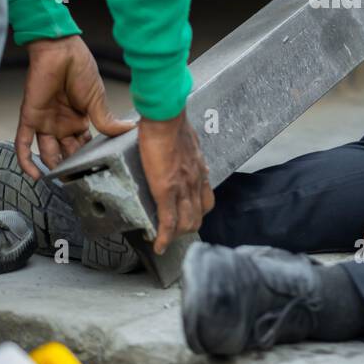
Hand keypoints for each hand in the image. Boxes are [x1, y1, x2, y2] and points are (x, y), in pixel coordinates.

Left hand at [15, 36, 134, 178]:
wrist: (61, 50)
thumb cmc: (80, 68)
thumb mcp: (97, 98)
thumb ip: (106, 120)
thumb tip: (127, 130)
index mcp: (79, 119)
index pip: (84, 145)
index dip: (88, 158)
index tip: (97, 171)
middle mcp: (62, 123)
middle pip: (66, 152)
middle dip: (72, 166)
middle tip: (79, 181)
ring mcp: (46, 122)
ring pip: (47, 152)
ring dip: (53, 167)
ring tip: (62, 181)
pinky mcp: (30, 118)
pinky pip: (24, 144)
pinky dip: (27, 161)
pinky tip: (35, 176)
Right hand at [137, 110, 214, 253]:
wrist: (165, 117)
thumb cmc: (172, 123)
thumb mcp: (188, 140)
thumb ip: (189, 153)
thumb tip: (188, 155)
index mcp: (199, 171)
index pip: (205, 200)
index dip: (195, 213)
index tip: (185, 218)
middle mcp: (196, 182)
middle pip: (198, 217)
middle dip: (186, 229)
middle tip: (172, 232)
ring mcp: (182, 187)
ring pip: (186, 223)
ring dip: (175, 236)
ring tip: (164, 239)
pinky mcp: (166, 189)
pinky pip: (168, 221)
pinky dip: (164, 237)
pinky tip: (158, 246)